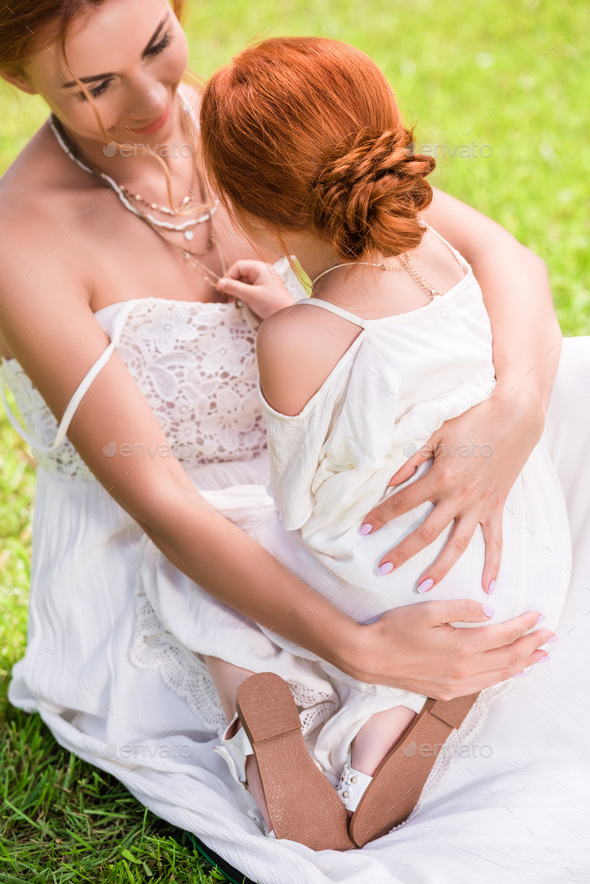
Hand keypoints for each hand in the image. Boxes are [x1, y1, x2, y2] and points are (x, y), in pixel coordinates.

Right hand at [217, 259, 295, 319]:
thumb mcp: (250, 295)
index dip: (229, 276)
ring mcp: (264, 279)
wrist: (287, 315)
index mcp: (260, 268)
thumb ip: (234, 288)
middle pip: (241, 273)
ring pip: (245, 281)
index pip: (238, 266)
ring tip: (235, 301)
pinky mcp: (265, 287)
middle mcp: (262, 270)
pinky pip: (250, 287)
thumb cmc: (272, 304)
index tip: (223, 288)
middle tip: (229, 296)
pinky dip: (244, 293)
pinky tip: (242, 301)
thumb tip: (219, 283)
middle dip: (233, 284)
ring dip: (238, 290)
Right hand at [349, 600, 553, 698]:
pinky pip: (484, 685)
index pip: (503, 635)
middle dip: (532, 647)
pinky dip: (502, 677)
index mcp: (462, 646)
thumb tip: (490, 611)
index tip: (539, 617)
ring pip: (499, 675)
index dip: (524, 626)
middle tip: (551, 637)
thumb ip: (462, 608)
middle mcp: (463, 669)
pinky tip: (509, 672)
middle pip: (508, 658)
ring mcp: (456, 684)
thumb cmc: (395, 629)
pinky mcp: (447, 691)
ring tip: (540, 656)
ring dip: (523, 664)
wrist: (370, 657)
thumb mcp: (428, 609)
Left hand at [361, 390, 544, 592]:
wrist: (515, 416)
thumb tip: (389, 481)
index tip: (363, 529)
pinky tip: (488, 586)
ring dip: (440, 569)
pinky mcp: (497, 507)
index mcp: (441, 477)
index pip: (403, 502)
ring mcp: (480, 505)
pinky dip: (493, 565)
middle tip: (382, 569)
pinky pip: (496, 541)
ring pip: (457, 545)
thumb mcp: (437, 432)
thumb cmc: (472, 419)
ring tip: (423, 587)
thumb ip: (412, 458)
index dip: (380, 516)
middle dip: (402, 552)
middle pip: (426, 532)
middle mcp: (459, 496)